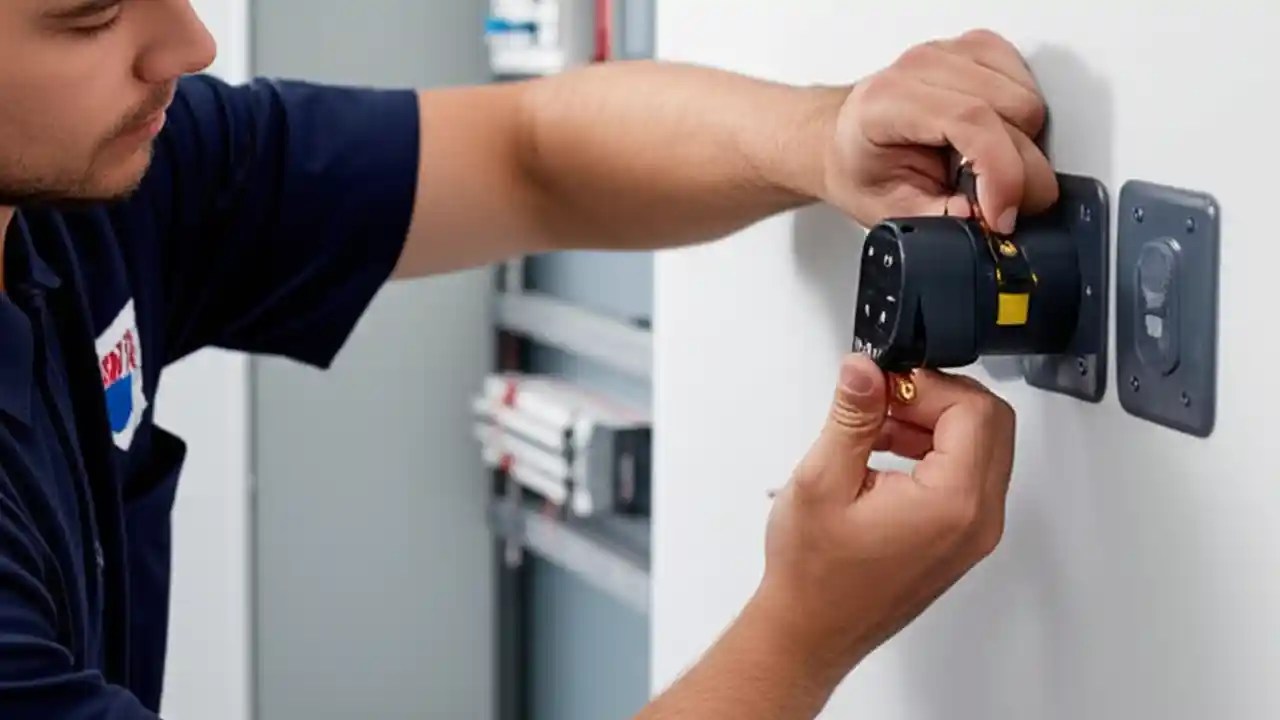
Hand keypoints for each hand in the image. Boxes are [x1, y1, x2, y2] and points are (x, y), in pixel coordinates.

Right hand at [748, 353, 1014, 680]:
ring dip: (934, 422)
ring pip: (981, 447)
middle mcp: (977, 520)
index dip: (928, 383)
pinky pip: (967, 476)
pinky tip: (883, 452)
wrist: (810, 632)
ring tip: (874, 426)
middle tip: (882, 398)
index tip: (884, 384)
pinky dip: (934, 451)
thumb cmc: (813, 574)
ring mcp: (974, 533)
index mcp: (953, 503)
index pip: (974, 411)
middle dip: (936, 397)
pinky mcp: (960, 538)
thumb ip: (851, 416)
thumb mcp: (821, 480)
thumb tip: (866, 368)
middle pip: (990, 424)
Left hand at [823, 28, 1058, 232]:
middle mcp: (921, 68)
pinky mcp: (976, 49)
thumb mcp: (887, 210)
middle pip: (1012, 111)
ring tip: (986, 168)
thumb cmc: (860, 168)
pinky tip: (994, 138)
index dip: (1003, 172)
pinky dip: (1023, 121)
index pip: (971, 120)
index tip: (1004, 215)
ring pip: (1027, 99)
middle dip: (1020, 171)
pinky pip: (1029, 82)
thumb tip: (978, 220)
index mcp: (889, 102)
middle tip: (997, 202)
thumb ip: (934, 218)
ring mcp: (950, 53)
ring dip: (1023, 146)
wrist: (844, 140)